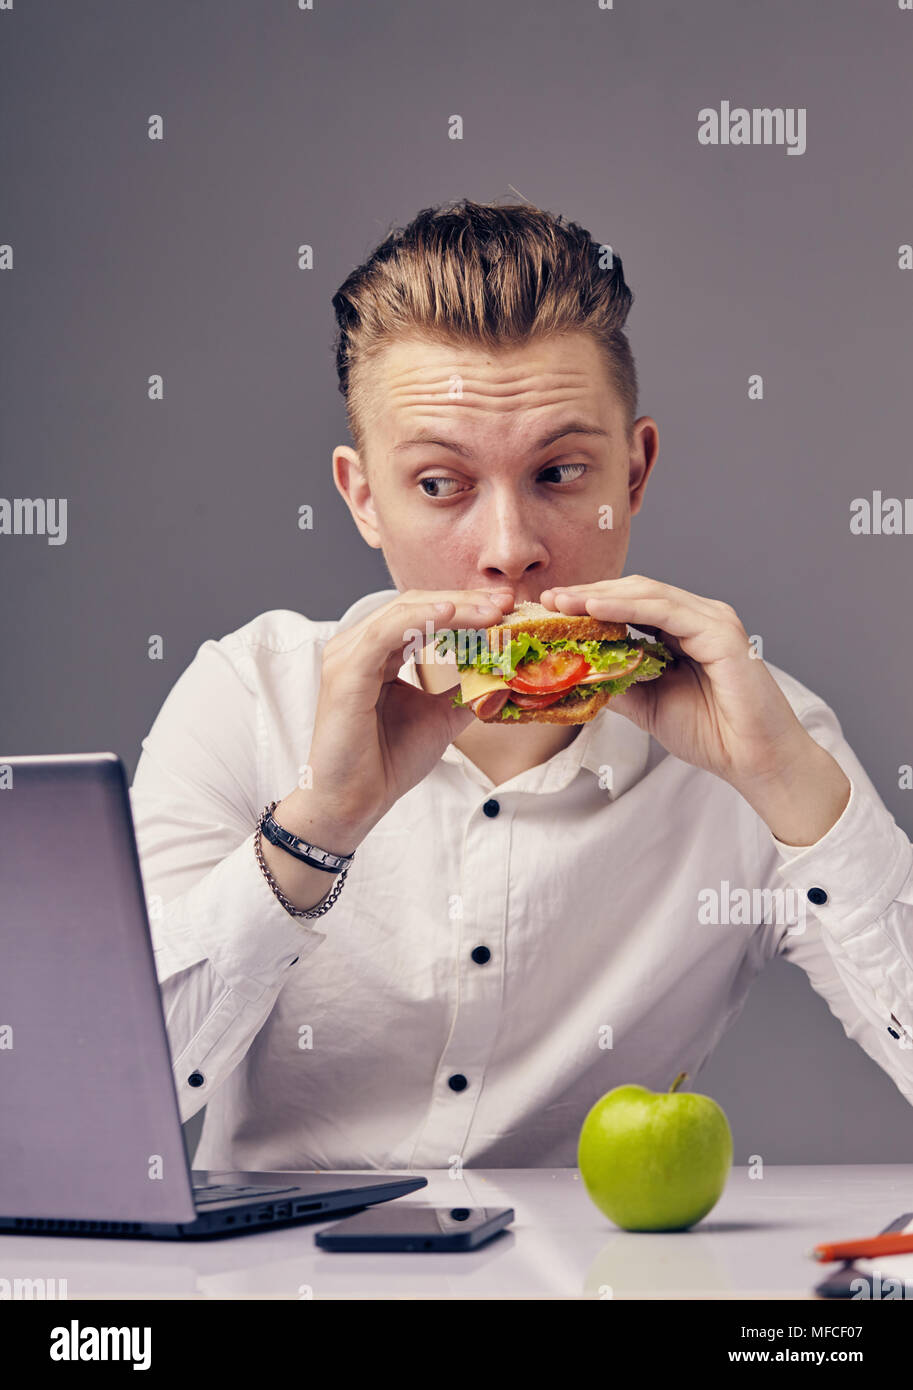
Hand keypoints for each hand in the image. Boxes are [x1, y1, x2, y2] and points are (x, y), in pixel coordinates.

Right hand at [305, 586, 514, 830]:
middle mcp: (358, 647)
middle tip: (506, 602)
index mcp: (377, 654)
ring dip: (452, 608)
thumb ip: (465, 691)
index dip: (465, 607)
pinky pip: (385, 634)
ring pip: (404, 613)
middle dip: (464, 601)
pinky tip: (451, 614)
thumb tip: (503, 675)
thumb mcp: (440, 717)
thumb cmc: (388, 761)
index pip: (423, 615)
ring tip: (491, 611)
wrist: (357, 802)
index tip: (506, 608)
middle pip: (416, 606)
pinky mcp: (345, 672)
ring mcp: (348, 656)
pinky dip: (419, 620)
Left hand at [539, 574, 815, 788]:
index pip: (629, 605)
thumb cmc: (712, 734)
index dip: (589, 604)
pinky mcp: (720, 632)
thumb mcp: (648, 705)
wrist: (754, 761)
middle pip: (635, 592)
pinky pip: (666, 612)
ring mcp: (711, 620)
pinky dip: (627, 607)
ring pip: (647, 595)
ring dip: (601, 595)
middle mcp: (698, 617)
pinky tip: (595, 609)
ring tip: (564, 601)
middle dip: (589, 593)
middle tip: (550, 599)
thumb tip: (574, 671)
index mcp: (682, 631)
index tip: (551, 609)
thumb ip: (618, 682)